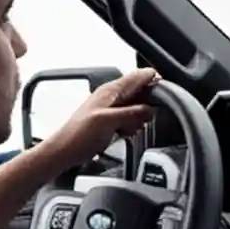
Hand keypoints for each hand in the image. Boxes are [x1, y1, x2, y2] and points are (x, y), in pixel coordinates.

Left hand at [42, 68, 157, 167]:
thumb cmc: (78, 135)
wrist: (63, 151)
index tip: (166, 97)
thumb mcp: (109, 121)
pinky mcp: (110, 121)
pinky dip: (131, 126)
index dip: (155, 83)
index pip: (140, 76)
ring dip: (139, 118)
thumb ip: (132, 113)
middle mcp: (112, 96)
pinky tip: (125, 133)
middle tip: (144, 119)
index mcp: (111, 90)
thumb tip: (151, 109)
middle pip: (141, 92)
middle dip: (148, 105)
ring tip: (130, 128)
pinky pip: (129, 119)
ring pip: (137, 107)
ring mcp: (111, 108)